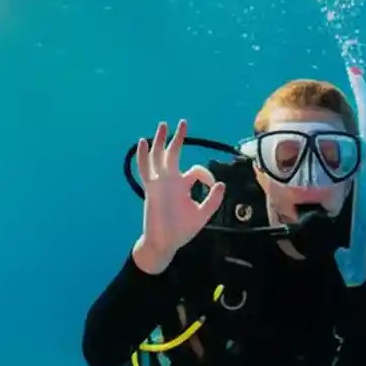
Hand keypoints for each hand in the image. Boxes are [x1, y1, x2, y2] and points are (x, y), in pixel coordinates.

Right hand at [132, 119, 225, 272]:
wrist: (165, 242)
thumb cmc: (182, 230)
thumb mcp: (203, 215)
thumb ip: (213, 200)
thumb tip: (222, 184)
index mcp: (183, 185)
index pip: (196, 170)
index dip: (207, 175)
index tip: (212, 186)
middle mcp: (171, 180)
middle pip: (173, 154)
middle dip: (178, 138)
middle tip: (183, 123)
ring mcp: (160, 183)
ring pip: (159, 157)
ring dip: (161, 141)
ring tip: (163, 125)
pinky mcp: (151, 188)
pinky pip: (145, 169)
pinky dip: (143, 156)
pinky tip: (143, 142)